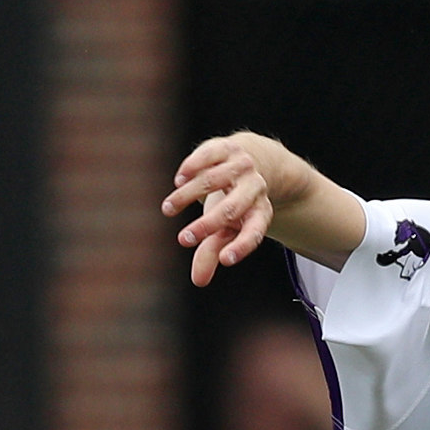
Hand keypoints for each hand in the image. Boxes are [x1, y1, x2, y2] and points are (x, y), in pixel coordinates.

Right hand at [162, 136, 274, 286]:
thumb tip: (198, 281)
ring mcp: (242, 166)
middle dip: (207, 226)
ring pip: (214, 181)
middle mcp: (256, 188)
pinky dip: (193, 168)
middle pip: (233, 208)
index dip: (241, 246)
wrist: (245, 163)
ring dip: (188, 196)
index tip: (225, 260)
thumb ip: (212, 252)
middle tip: (182, 240)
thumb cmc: (233, 204)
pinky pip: (210, 155)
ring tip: (168, 209)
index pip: (254, 232)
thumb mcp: (225, 229)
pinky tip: (178, 181)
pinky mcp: (226, 148)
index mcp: (261, 212)